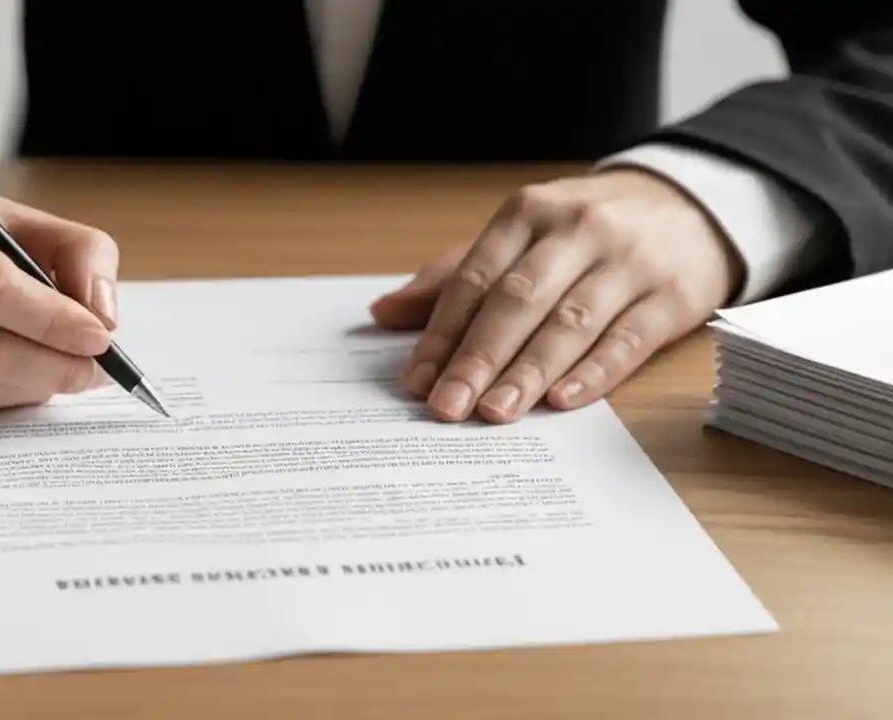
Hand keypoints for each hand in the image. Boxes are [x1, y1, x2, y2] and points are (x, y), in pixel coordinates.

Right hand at [0, 195, 119, 409]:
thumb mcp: (27, 221)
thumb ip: (80, 253)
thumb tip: (102, 316)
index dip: (50, 319)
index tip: (99, 337)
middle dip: (50, 364)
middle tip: (95, 370)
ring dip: (33, 386)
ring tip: (72, 374)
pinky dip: (7, 396)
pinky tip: (32, 379)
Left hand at [369, 169, 743, 422]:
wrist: (693, 204)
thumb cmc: (586, 231)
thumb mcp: (523, 235)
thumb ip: (457, 276)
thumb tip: (383, 314)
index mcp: (529, 212)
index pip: (475, 278)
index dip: (442, 332)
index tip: (417, 381)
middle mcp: (579, 229)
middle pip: (518, 300)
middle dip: (478, 357)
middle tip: (447, 407)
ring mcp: (630, 261)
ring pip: (570, 322)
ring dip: (528, 372)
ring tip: (494, 414)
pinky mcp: (674, 294)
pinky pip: (628, 339)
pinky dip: (594, 373)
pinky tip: (561, 401)